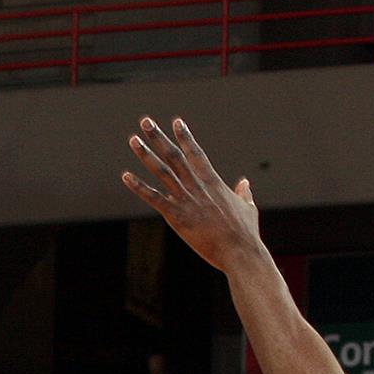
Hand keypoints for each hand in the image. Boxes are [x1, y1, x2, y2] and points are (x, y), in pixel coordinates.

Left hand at [120, 117, 264, 273]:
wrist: (240, 252)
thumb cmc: (245, 233)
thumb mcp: (248, 208)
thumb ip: (244, 193)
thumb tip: (245, 182)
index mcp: (213, 182)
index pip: (196, 153)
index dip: (185, 137)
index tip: (176, 122)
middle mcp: (197, 186)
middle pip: (174, 156)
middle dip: (159, 138)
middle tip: (146, 121)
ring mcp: (186, 200)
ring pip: (162, 172)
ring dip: (146, 154)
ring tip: (133, 140)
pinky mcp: (176, 216)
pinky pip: (153, 198)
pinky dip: (138, 186)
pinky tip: (126, 176)